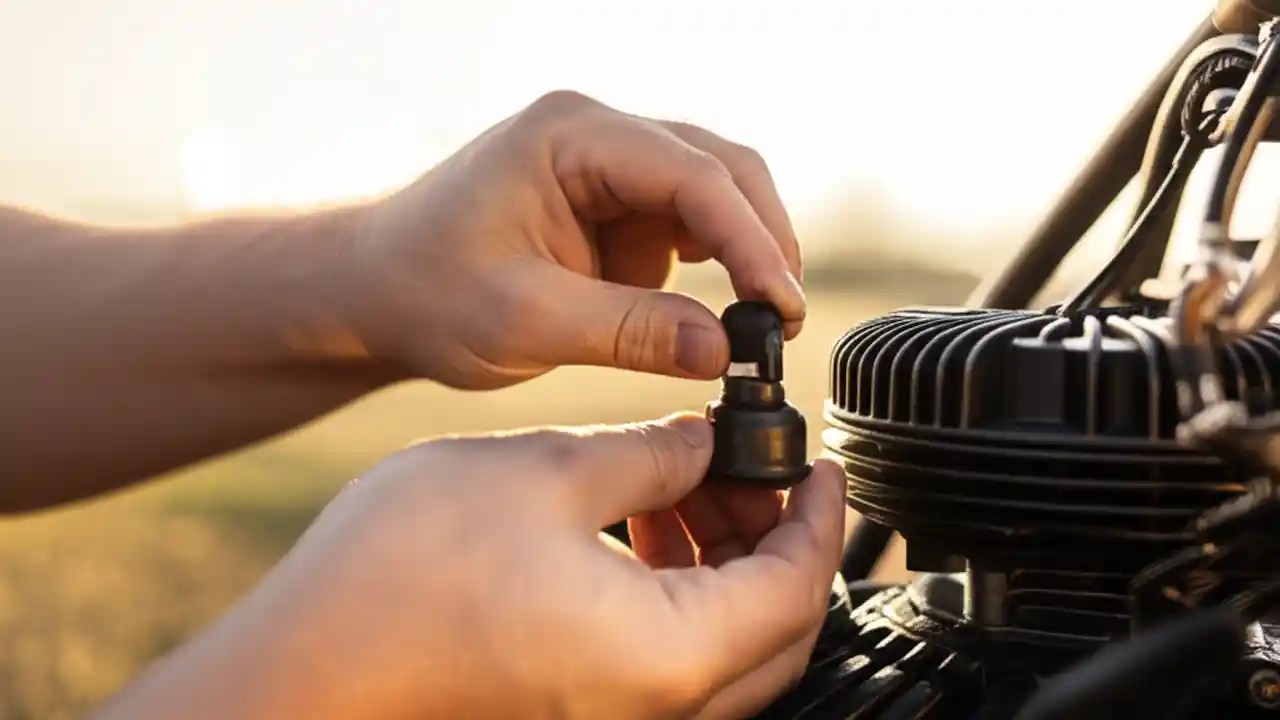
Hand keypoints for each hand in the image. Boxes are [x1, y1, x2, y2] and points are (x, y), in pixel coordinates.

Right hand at [100, 414, 843, 718]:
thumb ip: (649, 456)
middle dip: (775, 538)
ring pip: (725, 649)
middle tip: (744, 465)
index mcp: (671, 654)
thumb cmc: (405, 576)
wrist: (302, 666)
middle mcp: (659, 708)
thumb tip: (701, 442)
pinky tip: (631, 530)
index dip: (820, 515)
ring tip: (681, 487)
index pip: (799, 586)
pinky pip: (669, 663)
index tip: (818, 463)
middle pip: (776, 629)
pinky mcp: (577, 712)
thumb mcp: (545, 475)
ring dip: (725, 565)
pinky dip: (676, 596)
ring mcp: (617, 719)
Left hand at [351, 91, 804, 388]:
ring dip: (745, 252)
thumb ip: (630, 332)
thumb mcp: (524, 320)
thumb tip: (725, 351)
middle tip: (784, 321)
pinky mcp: (611, 206)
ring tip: (762, 326)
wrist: (371, 292)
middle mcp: (597, 135)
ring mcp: (607, 168)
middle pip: (719, 167)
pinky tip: (722, 312)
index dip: (750, 240)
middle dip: (763, 239)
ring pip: (713, 193)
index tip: (780, 307)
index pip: (691, 174)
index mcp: (569, 136)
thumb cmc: (424, 291)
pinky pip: (685, 226)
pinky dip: (714, 267)